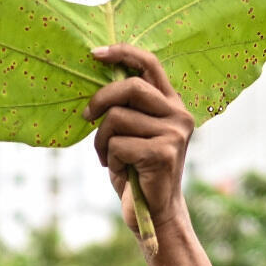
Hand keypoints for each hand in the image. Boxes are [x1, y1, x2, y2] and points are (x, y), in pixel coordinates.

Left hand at [86, 45, 194, 233]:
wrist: (155, 212)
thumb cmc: (137, 169)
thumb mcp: (133, 131)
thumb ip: (127, 106)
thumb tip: (97, 75)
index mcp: (172, 104)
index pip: (150, 64)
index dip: (122, 53)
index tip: (95, 54)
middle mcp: (179, 114)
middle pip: (130, 87)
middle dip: (100, 100)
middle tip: (86, 116)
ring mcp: (174, 134)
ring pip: (117, 118)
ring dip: (102, 140)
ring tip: (109, 158)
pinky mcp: (163, 154)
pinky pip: (118, 144)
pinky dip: (109, 159)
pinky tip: (121, 171)